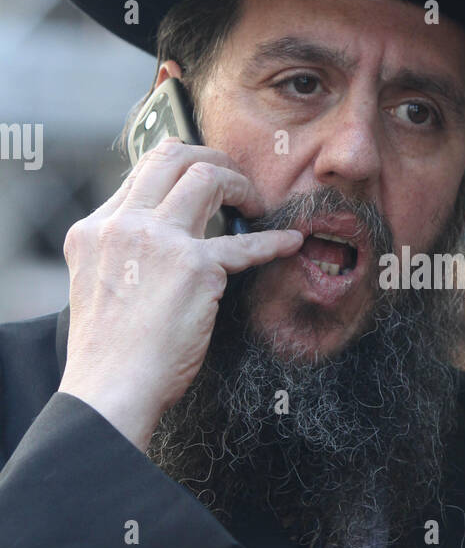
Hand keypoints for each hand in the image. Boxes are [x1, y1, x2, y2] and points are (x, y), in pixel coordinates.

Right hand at [59, 138, 303, 450]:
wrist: (111, 389)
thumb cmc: (109, 354)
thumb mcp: (97, 286)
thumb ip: (122, 255)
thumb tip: (162, 243)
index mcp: (93, 231)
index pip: (140, 173)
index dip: (177, 171)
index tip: (203, 182)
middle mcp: (122, 226)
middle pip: (172, 159)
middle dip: (212, 160)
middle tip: (235, 179)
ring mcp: (158, 241)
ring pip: (207, 178)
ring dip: (240, 184)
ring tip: (258, 204)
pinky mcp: (194, 268)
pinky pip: (246, 244)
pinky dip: (273, 242)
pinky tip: (289, 242)